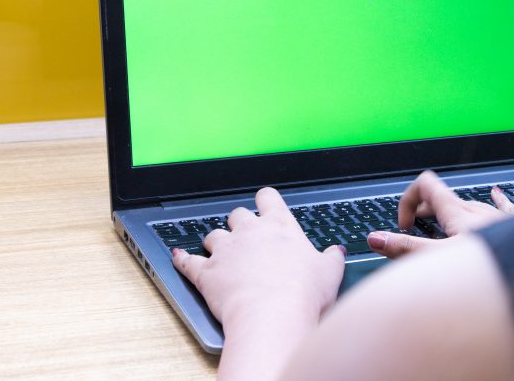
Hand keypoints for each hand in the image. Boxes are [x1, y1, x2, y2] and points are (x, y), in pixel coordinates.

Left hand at [172, 187, 345, 324]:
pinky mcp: (206, 272)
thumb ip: (331, 258)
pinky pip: (188, 261)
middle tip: (248, 239)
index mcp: (280, 226)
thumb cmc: (302, 294)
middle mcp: (249, 232)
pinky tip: (178, 257)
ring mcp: (225, 250)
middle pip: (238, 214)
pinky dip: (182, 259)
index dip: (266, 201)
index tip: (267, 206)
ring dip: (216, 243)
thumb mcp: (329, 273)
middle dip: (240, 225)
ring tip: (222, 255)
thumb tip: (336, 252)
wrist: (272, 315)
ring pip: (213, 235)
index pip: (268, 198)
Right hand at [367, 170, 513, 258]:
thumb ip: (407, 250)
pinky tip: (497, 194)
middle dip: (425, 212)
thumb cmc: (492, 271)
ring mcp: (498, 217)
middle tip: (415, 233)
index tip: (404, 225)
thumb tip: (376, 239)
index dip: (409, 200)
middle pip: (444, 199)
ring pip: (469, 207)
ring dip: (451, 216)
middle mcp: (478, 210)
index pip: (426, 185)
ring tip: (443, 231)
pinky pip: (502, 206)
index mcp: (458, 213)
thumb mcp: (441, 261)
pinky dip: (492, 201)